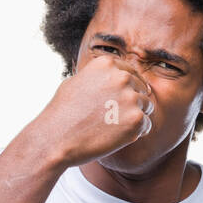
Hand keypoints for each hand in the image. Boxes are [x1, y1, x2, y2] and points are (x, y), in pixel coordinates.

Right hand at [28, 55, 155, 168]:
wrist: (56, 139)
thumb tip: (113, 76)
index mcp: (106, 63)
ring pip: (146, 107)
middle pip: (140, 88)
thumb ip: (97, 77)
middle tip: (112, 119)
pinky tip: (116, 137)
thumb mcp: (76, 82)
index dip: (124, 89)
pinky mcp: (136, 119)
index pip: (130, 72)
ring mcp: (130, 97)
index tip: (115, 102)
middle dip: (131, 103)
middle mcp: (121, 76)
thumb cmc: (61, 114)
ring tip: (112, 128)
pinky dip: (135, 133)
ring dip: (134, 117)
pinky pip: (147, 125)